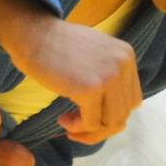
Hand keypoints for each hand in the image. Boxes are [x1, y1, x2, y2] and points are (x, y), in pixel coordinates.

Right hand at [7, 18, 141, 145]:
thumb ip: (108, 77)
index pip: (131, 100)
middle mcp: (123, 64)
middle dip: (100, 128)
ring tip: (68, 124)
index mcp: (126, 56)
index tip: (90, 115)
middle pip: (123, 114)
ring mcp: (109, 77)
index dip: (111, 114)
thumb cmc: (57, 45)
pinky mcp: (90, 89)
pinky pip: (91, 123)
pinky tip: (62, 120)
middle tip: (77, 128)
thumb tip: (111, 116)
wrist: (33, 33)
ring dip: (89, 131)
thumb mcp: (94, 55)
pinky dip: (76, 127)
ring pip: (111, 123)